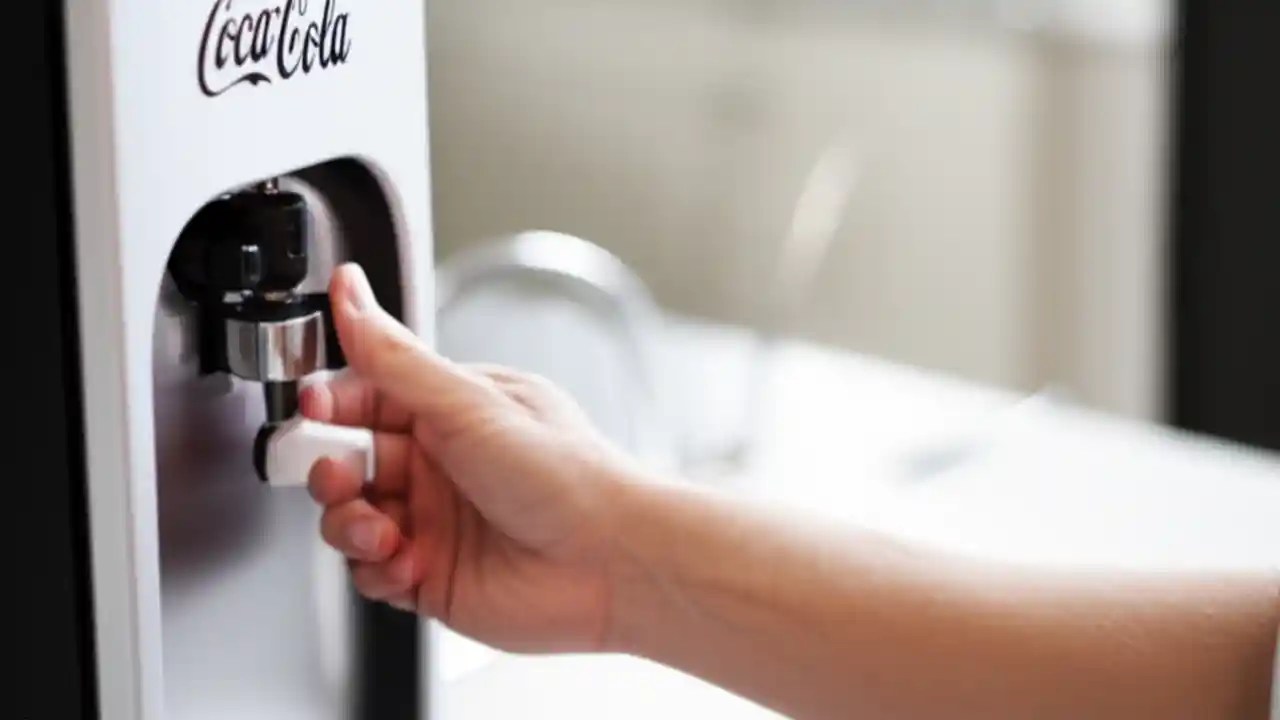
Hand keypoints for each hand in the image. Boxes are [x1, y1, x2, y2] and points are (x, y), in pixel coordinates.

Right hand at [300, 263, 640, 652]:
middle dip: (330, 470)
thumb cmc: (566, 475)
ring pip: (350, 517)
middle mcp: (440, 463)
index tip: (311, 411)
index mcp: (451, 410)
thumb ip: (394, 357)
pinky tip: (407, 562)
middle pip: (348, 459)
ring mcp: (435, 520)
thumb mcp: (468, 404)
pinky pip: (371, 571)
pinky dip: (376, 569)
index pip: (365, 395)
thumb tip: (349, 291)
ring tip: (379, 529)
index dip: (328, 405)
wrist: (612, 562)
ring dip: (349, 524)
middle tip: (342, 477)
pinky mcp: (431, 575)